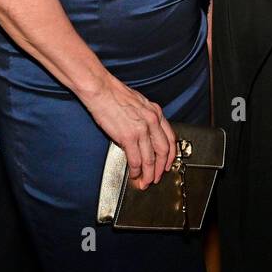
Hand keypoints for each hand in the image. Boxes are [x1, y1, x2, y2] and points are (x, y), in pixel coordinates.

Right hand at [80, 75, 176, 190]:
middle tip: (156, 178)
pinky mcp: (128, 136)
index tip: (167, 163)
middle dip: (160, 169)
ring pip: (150, 159)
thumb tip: (145, 132)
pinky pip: (135, 159)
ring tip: (144, 182)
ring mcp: (141, 129)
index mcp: (155, 112)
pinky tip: (134, 175)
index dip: (170, 155)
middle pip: (163, 151)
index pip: (170, 138)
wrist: (100, 89)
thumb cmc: (115, 93)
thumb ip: (146, 117)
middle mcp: (152, 121)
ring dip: (148, 174)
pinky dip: (136, 171)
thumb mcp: (139, 102)